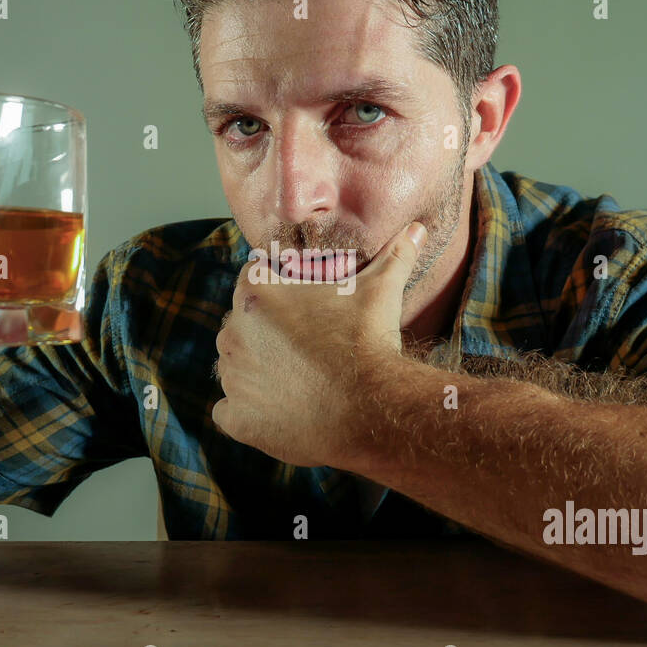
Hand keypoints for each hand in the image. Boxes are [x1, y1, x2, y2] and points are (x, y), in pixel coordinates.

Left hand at [211, 221, 424, 468]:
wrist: (371, 408)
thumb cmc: (369, 342)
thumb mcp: (381, 291)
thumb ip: (393, 255)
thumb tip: (417, 229)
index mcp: (256, 293)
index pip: (252, 278)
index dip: (277, 290)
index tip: (301, 306)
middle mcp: (232, 332)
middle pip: (241, 324)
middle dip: (265, 333)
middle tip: (304, 346)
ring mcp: (232, 378)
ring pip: (234, 367)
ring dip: (256, 371)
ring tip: (296, 379)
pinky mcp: (236, 418)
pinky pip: (229, 412)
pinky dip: (248, 413)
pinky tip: (279, 412)